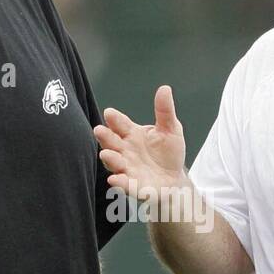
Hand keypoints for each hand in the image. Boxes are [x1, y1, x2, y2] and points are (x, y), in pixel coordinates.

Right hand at [93, 85, 186, 203]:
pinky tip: (115, 179)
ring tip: (106, 153)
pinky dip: (118, 182)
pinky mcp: (132, 185)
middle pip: (111, 142)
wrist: (174, 179)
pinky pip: (123, 184)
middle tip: (99, 130)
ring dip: (109, 158)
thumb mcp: (170, 129)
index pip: (120, 124)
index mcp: (131, 134)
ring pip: (114, 162)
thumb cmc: (168, 152)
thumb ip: (165, 111)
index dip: (114, 119)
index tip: (109, 113)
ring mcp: (126, 168)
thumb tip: (165, 88)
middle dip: (104, 137)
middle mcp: (124, 150)